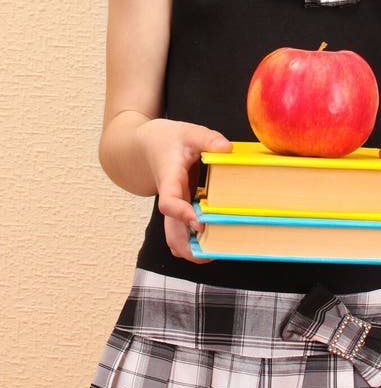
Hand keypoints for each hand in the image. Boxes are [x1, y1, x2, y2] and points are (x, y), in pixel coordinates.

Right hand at [138, 118, 231, 261]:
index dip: (182, 214)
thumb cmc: (167, 139)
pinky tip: (215, 238)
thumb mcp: (188, 132)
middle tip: (213, 255)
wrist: (145, 146)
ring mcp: (174, 207)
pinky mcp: (180, 209)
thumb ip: (208, 139)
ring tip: (218, 251)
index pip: (168, 202)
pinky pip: (183, 231)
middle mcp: (170, 198)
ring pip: (176, 237)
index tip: (200, 223)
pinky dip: (194, 240)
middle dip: (188, 249)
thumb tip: (228, 149)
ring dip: (192, 249)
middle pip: (171, 233)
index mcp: (170, 179)